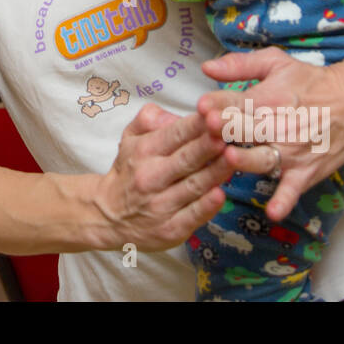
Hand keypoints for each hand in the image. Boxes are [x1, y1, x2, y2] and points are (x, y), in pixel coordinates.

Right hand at [90, 102, 234, 250]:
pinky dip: (206, 206)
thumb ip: (148, 119)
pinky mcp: (170, 229)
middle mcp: (151, 177)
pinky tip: (220, 194)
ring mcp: (161, 205)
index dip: (197, 123)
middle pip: (186, 158)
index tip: (217, 113)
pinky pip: (192, 216)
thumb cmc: (129, 171)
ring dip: (216, 171)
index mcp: (144, 151)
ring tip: (235, 157)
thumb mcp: (129, 138)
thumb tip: (174, 113)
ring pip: (193, 186)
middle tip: (230, 130)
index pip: (175, 134)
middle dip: (209, 144)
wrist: (108, 216)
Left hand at [196, 48, 343, 221]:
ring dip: (247, 160)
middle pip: (244, 130)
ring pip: (262, 159)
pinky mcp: (304, 171)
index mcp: (265, 99)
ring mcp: (290, 152)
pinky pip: (292, 189)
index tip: (201, 106)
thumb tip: (206, 67)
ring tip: (231, 158)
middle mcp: (275, 127)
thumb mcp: (275, 62)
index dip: (217, 104)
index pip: (235, 102)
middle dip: (225, 129)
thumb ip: (239, 65)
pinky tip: (273, 212)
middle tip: (208, 128)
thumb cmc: (310, 81)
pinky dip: (284, 200)